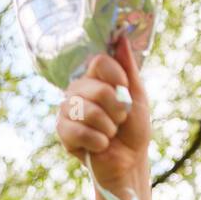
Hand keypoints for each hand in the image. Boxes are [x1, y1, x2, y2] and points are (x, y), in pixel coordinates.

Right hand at [56, 38, 150, 189]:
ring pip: (88, 111)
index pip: (99, 62)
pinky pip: (79, 131)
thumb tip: (123, 37)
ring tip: (110, 134)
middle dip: (118, 110)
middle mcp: (77, 89)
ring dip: (108, 128)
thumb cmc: (134, 130)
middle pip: (97, 88)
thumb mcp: (138, 98)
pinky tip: (100, 145)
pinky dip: (98, 141)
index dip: (117, 77)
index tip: (126, 91)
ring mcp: (67, 109)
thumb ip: (129, 69)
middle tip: (120, 121)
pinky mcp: (62, 131)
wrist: (129, 162)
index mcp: (95, 78)